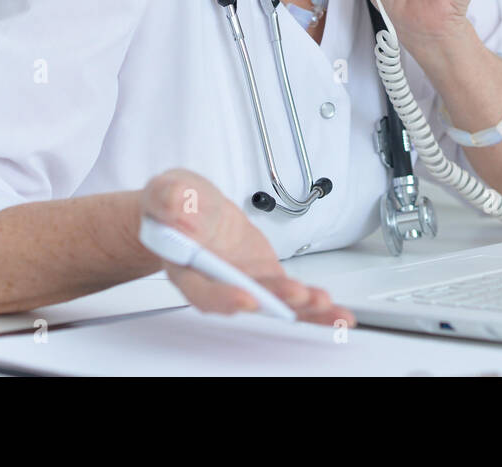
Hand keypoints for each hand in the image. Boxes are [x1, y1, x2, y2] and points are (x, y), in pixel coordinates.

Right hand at [138, 168, 354, 326]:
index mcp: (188, 267)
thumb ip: (169, 197)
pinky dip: (312, 303)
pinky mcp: (264, 275)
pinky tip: (333, 310)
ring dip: (300, 307)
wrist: (188, 207)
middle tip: (297, 297)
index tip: (245, 298)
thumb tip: (177, 202)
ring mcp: (244, 280)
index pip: (202, 288)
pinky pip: (289, 292)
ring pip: (273, 301)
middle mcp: (218, 281)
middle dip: (274, 301)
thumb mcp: (167, 190)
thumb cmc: (175, 203)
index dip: (223, 297)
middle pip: (246, 299)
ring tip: (324, 305)